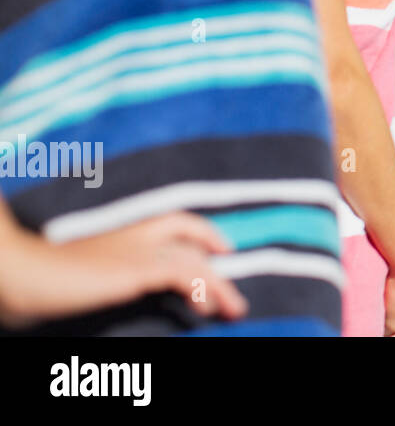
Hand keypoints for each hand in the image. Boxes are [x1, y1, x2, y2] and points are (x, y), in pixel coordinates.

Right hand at [0, 212, 247, 328]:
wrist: (24, 275)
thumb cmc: (46, 278)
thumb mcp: (88, 272)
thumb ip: (113, 272)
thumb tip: (129, 287)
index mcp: (123, 232)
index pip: (173, 220)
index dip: (202, 232)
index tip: (220, 248)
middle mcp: (136, 235)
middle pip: (190, 236)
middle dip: (217, 260)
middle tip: (234, 286)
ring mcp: (138, 250)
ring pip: (194, 261)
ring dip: (220, 286)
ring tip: (235, 310)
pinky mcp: (137, 269)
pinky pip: (185, 274)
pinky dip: (203, 289)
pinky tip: (207, 308)